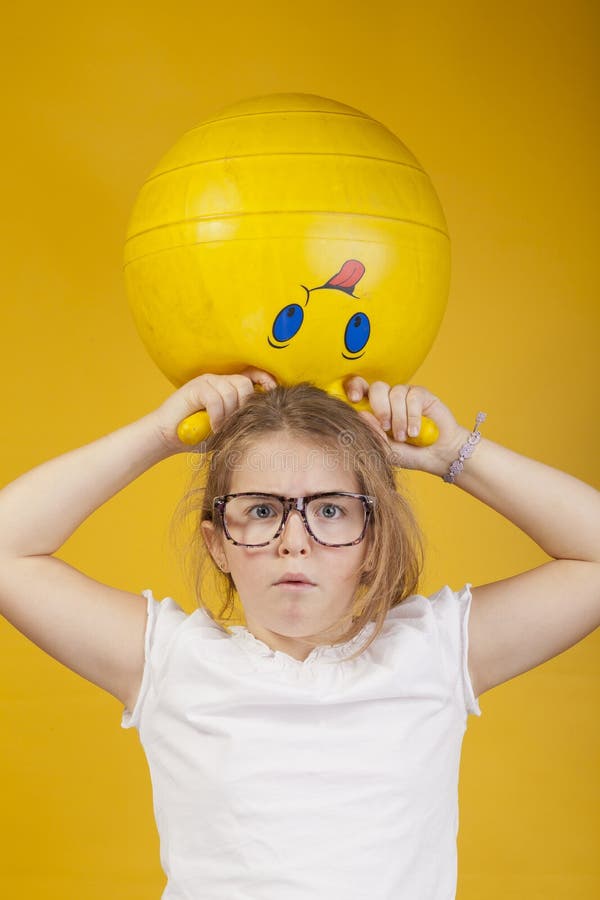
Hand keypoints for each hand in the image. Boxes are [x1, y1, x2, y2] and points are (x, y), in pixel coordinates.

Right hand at [150, 368, 277, 453]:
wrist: (167, 438)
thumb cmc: (198, 436)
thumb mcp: (226, 428)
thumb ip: (242, 420)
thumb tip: (268, 420)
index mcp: (228, 387)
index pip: (253, 375)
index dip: (265, 382)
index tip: (273, 394)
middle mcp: (219, 380)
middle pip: (245, 384)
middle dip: (242, 406)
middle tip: (231, 424)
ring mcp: (206, 381)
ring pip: (230, 392)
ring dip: (227, 415)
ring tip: (218, 428)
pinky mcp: (195, 387)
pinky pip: (215, 398)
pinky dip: (216, 415)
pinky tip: (211, 426)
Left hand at [343, 377, 470, 476]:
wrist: (436, 456)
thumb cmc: (408, 453)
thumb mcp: (386, 449)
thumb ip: (373, 433)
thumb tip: (361, 414)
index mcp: (373, 408)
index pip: (359, 389)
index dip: (353, 387)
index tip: (353, 399)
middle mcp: (388, 398)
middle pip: (377, 387)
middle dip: (380, 408)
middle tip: (386, 428)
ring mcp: (405, 395)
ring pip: (395, 394)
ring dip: (399, 418)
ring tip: (404, 437)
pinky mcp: (421, 395)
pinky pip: (413, 397)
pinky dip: (413, 417)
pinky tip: (415, 432)